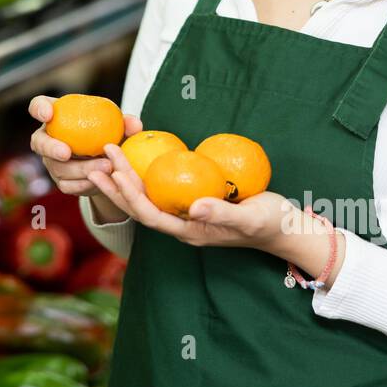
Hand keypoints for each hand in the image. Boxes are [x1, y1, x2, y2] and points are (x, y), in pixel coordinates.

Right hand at [28, 94, 141, 195]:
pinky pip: (68, 185)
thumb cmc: (109, 135)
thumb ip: (125, 124)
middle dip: (51, 148)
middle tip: (67, 152)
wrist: (109, 164)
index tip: (48, 114)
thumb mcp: (118, 128)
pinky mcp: (61, 181)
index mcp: (58, 116)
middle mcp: (48, 138)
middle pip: (39, 142)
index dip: (39, 109)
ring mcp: (52, 162)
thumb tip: (134, 124)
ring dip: (80, 169)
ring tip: (105, 167)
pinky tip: (101, 182)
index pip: (38, 106)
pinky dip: (85, 184)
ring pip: (57, 167)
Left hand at [88, 142, 287, 248]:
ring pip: (148, 196)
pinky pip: (164, 187)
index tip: (113, 171)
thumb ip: (223, 214)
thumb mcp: (250, 218)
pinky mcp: (194, 201)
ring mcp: (187, 214)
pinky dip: (148, 173)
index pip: (149, 214)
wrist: (285, 228)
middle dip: (117, 184)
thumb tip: (195, 207)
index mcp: (189, 232)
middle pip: (140, 205)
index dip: (128, 194)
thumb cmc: (269, 223)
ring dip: (127, 178)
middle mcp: (182, 224)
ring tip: (109, 157)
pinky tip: (141, 154)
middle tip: (101, 156)